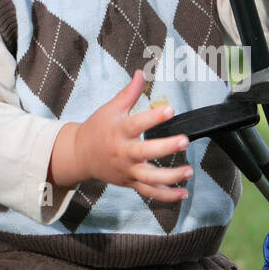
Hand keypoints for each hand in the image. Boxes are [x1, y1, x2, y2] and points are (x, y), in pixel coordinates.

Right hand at [52, 70, 193, 201]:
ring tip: (189, 171)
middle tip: (184, 140)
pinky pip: (149, 192)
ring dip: (170, 177)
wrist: (79, 155)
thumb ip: (129, 93)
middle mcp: (123, 152)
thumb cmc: (97, 129)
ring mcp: (127, 170)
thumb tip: (141, 73)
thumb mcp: (110, 108)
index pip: (137, 123)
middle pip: (145, 153)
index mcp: (119, 131)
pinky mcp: (130, 182)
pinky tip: (183, 193)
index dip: (154, 117)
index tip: (170, 109)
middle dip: (165, 148)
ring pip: (149, 178)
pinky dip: (166, 196)